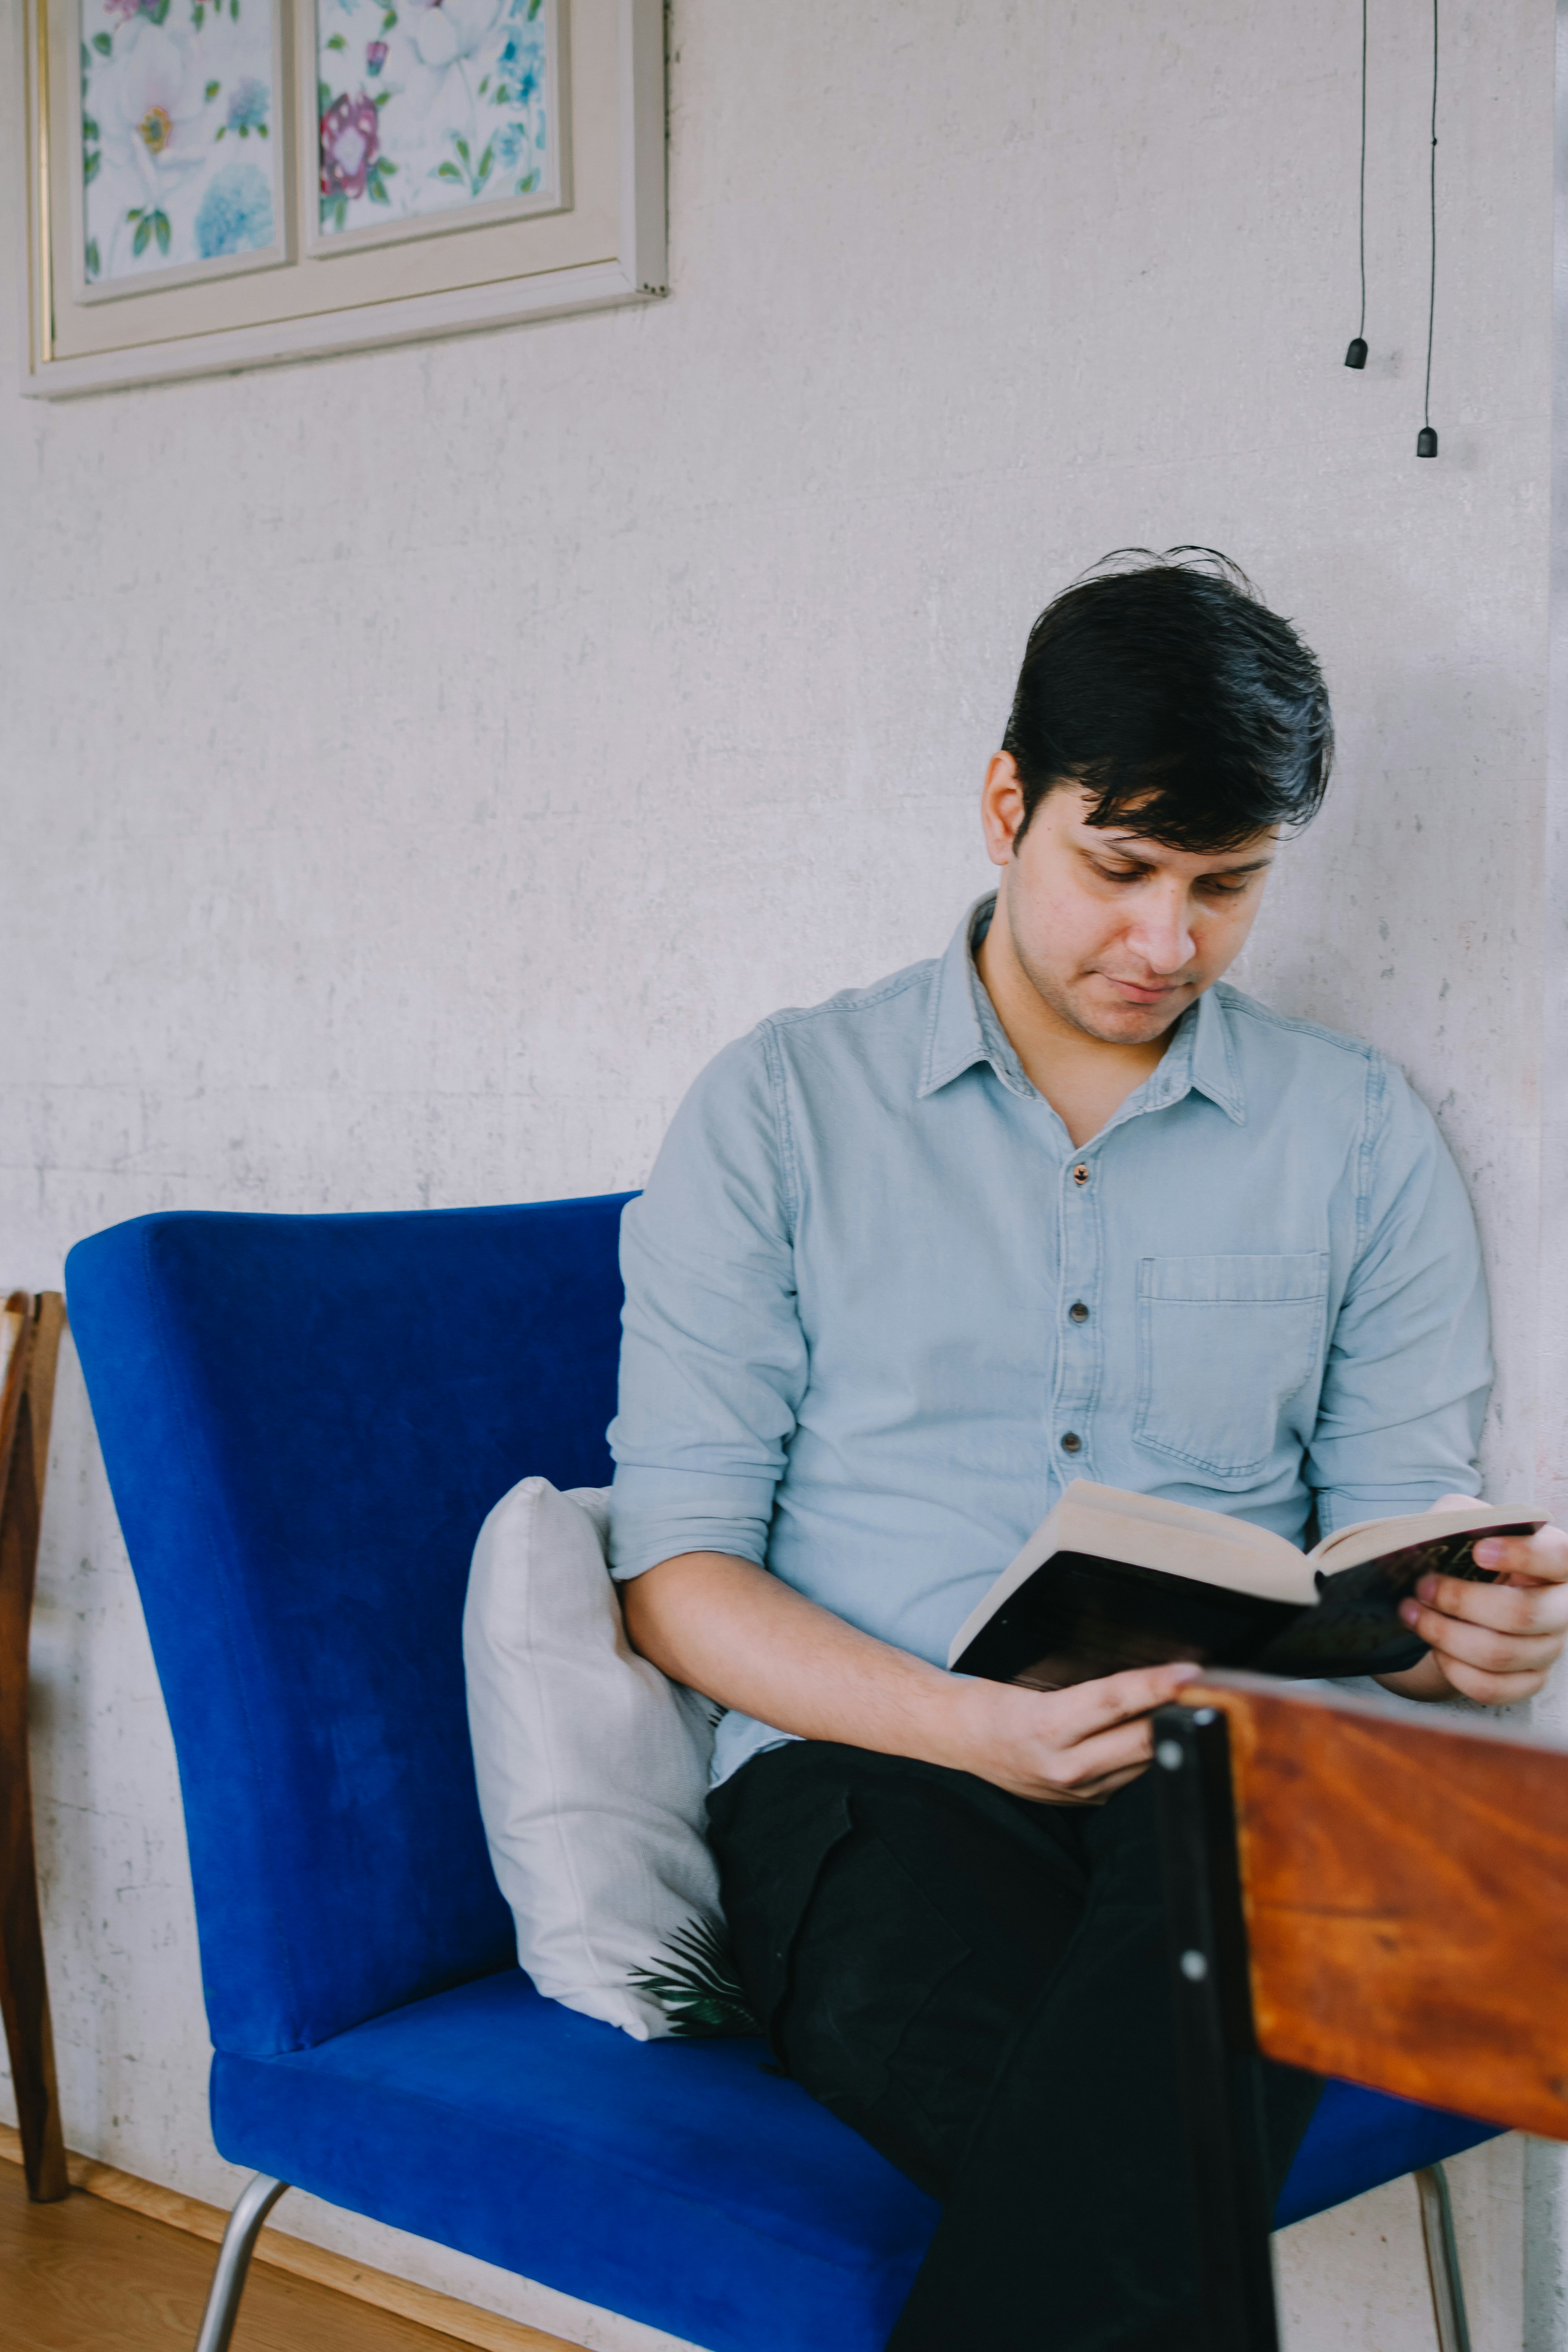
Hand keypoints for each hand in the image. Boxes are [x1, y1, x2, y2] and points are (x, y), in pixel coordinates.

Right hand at [937, 1660, 1200, 1803]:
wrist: (960, 1740)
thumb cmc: (994, 1703)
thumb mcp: (1036, 1688)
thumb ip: (1089, 1692)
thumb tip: (1144, 1681)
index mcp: (1048, 1725)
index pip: (1116, 1701)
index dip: (1157, 1685)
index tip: (1190, 1672)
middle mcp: (1065, 1764)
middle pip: (1142, 1738)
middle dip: (1178, 1713)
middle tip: (1210, 1688)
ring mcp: (1076, 1789)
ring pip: (1142, 1760)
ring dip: (1166, 1734)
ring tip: (1188, 1706)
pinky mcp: (1082, 1802)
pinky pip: (1128, 1775)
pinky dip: (1144, 1753)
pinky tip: (1151, 1733)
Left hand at [1389, 1495, 1567, 1705]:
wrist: (1460, 1602)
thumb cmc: (1466, 1557)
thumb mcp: (1462, 1523)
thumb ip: (1459, 1519)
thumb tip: (1440, 1532)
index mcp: (1555, 1562)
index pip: (1561, 1557)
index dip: (1525, 1555)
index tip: (1478, 1551)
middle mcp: (1561, 1607)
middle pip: (1522, 1613)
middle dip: (1461, 1601)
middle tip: (1422, 1587)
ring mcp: (1548, 1649)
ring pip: (1499, 1653)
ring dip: (1445, 1633)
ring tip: (1412, 1613)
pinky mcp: (1528, 1681)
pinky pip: (1491, 1686)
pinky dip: (1453, 1668)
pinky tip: (1433, 1646)